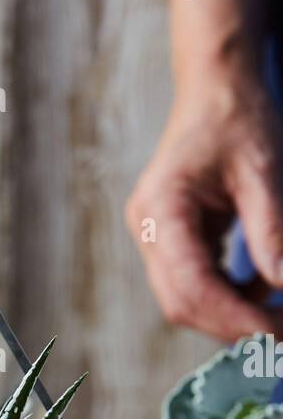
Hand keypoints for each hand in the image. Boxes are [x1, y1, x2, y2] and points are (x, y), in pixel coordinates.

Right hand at [126, 67, 282, 339]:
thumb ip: (272, 232)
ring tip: (278, 315)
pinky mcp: (172, 239)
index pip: (190, 286)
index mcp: (161, 209)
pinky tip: (263, 290)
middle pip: (181, 303)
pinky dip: (231, 296)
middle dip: (233, 326)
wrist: (218, 84)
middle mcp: (148, 228)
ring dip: (232, 315)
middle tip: (282, 334)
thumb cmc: (237, 115)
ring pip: (186, 300)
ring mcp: (155, 236)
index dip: (233, 318)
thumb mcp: (264, 170)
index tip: (275, 335)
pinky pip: (195, 283)